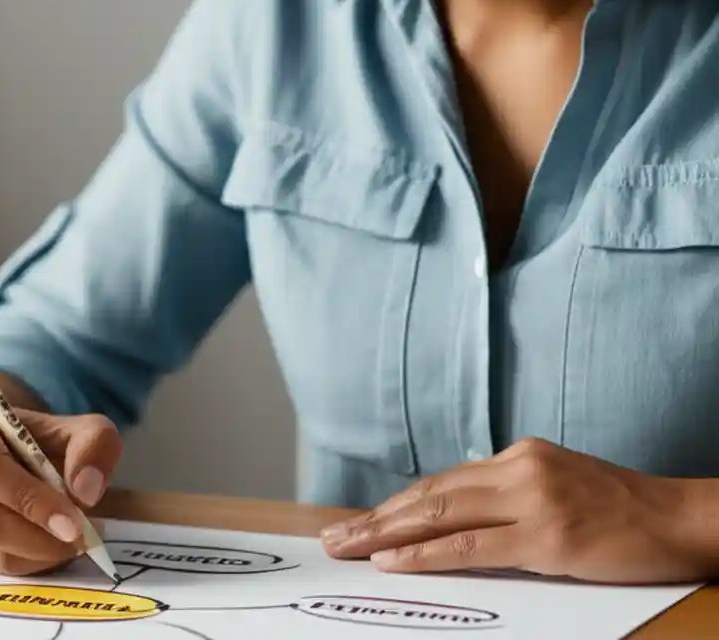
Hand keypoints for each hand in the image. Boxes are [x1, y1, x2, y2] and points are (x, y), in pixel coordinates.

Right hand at [0, 378, 121, 576]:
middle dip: (34, 536)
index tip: (72, 522)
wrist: (3, 448)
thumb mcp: (75, 427)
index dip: (28, 499)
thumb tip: (86, 492)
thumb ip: (93, 446)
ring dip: (32, 553)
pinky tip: (45, 548)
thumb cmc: (36, 438)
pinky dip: (21, 563)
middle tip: (76, 538)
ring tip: (67, 543)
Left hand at [320, 438, 715, 582]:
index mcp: (519, 455)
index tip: (360, 521)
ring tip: (347, 548)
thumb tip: (457, 513)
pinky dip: (425, 554)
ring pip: (439, 515)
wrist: (683, 519)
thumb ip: (509, 493)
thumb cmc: (622, 511)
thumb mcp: (558, 487)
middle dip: (375, 519)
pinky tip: (393, 561)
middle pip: (429, 495)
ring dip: (385, 534)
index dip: (396, 505)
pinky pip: (470, 546)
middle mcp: (519, 468)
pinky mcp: (547, 534)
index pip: (442, 482)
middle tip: (334, 538)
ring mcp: (532, 499)